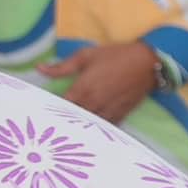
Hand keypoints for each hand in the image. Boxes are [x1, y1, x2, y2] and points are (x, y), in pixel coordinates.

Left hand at [38, 40, 159, 124]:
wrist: (148, 63)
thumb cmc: (115, 56)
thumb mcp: (85, 56)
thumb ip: (61, 67)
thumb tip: (39, 68)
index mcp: (83, 89)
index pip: (60, 107)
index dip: (50, 110)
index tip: (40, 112)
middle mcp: (94, 103)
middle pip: (73, 119)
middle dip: (62, 121)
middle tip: (50, 124)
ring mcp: (108, 111)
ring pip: (88, 126)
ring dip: (78, 127)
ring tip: (66, 131)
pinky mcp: (120, 115)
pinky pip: (104, 128)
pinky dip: (95, 130)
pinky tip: (88, 132)